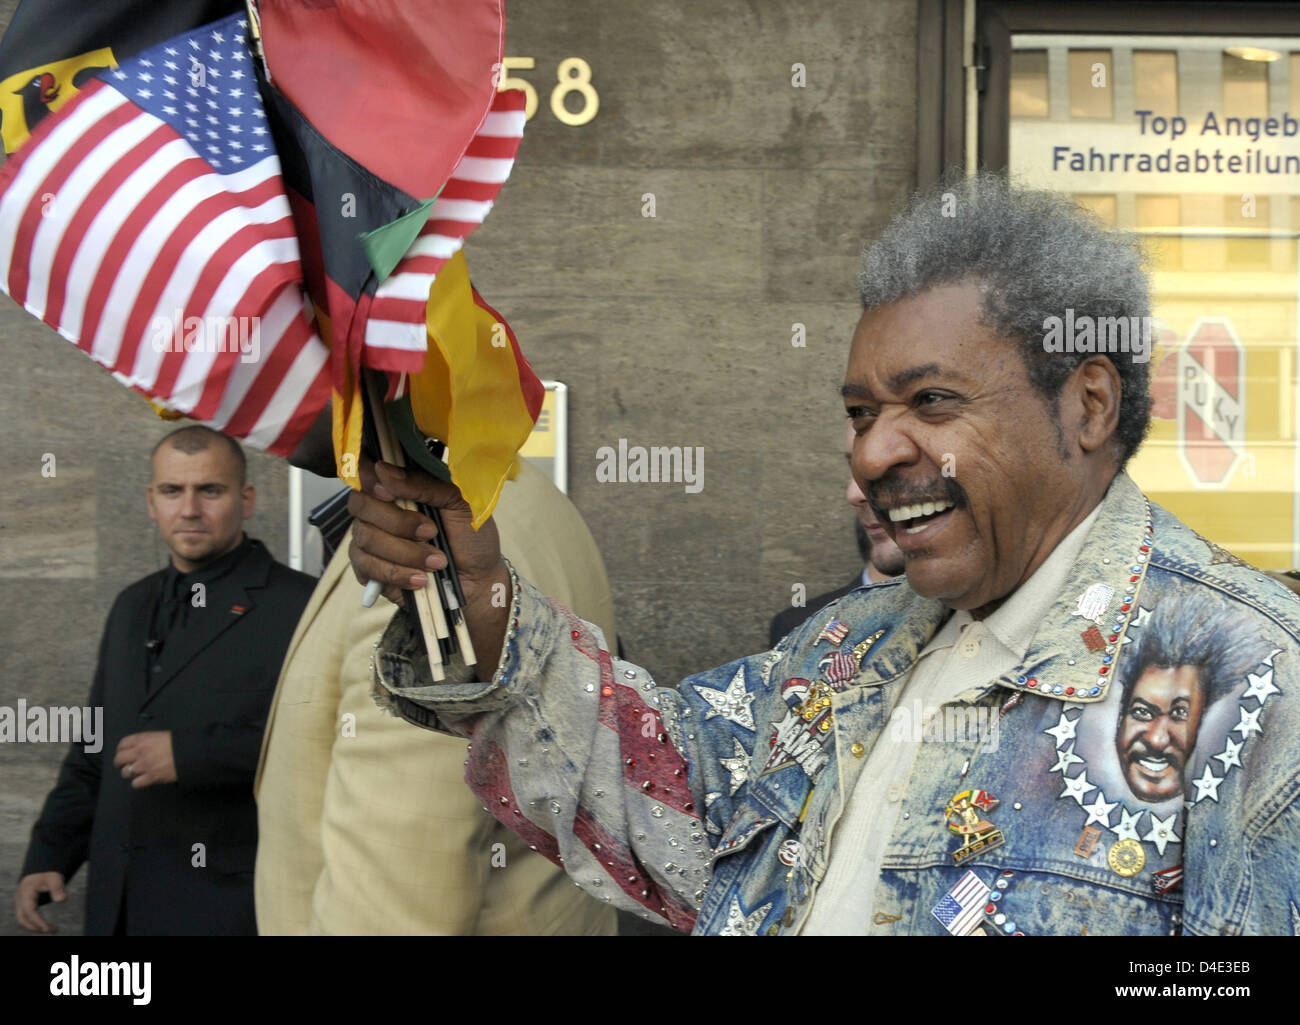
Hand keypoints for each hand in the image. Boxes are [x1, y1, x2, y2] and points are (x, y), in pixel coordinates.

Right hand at [14, 871, 65, 932]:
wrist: (41, 872)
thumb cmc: (48, 875)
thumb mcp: (55, 878)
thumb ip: (58, 888)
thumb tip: (62, 900)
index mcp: (26, 892)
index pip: (29, 910)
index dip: (37, 921)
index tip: (47, 929)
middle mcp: (20, 899)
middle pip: (22, 918)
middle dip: (34, 927)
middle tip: (51, 931)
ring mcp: (20, 903)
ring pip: (22, 920)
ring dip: (34, 927)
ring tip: (50, 930)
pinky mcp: (23, 906)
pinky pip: (26, 918)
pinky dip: (34, 923)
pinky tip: (45, 926)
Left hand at [113, 731, 176, 787]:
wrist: (189, 753)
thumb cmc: (178, 743)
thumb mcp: (160, 736)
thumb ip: (147, 741)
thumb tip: (140, 747)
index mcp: (142, 740)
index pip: (122, 744)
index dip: (121, 749)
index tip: (123, 753)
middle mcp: (140, 752)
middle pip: (119, 759)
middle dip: (120, 763)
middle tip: (125, 764)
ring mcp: (144, 766)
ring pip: (125, 772)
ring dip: (129, 773)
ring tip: (136, 773)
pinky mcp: (150, 777)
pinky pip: (135, 783)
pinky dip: (138, 783)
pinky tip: (143, 780)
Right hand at [348, 460, 504, 608]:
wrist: (478, 581)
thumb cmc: (471, 539)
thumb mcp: (459, 503)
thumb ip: (424, 484)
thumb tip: (384, 470)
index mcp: (401, 488)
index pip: (367, 472)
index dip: (371, 480)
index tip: (389, 492)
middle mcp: (380, 511)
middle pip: (361, 505)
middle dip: (398, 522)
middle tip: (431, 532)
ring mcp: (370, 541)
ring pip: (366, 538)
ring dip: (406, 553)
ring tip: (437, 562)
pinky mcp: (369, 570)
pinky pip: (367, 567)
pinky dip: (398, 573)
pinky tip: (421, 578)